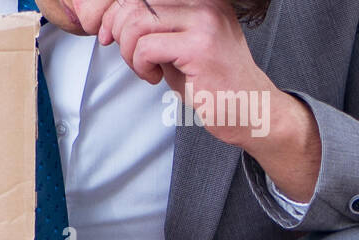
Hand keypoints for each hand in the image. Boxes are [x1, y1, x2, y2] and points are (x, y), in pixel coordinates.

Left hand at [72, 0, 321, 200]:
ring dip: (130, 53)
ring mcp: (204, 23)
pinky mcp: (199, 48)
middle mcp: (205, 4)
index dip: (118, 12)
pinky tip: (154, 78)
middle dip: (120, 33)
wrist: (249, 110)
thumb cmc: (214, 86)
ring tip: (145, 70)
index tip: (110, 35)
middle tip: (128, 57)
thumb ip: (156, 34)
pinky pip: (147, 48)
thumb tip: (116, 25)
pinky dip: (141, 66)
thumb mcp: (180, 51)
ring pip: (138, 24)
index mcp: (201, 1)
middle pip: (138, 3)